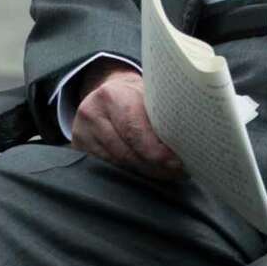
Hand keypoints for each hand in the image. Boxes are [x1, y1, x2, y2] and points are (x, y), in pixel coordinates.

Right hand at [70, 59, 182, 180]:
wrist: (103, 93)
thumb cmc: (131, 94)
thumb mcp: (143, 91)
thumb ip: (159, 110)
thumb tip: (188, 135)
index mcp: (111, 96)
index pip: (134, 130)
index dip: (156, 150)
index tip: (176, 161)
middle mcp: (91, 114)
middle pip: (126, 152)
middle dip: (155, 165)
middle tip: (179, 171)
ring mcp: (81, 135)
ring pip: (118, 164)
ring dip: (145, 172)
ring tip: (169, 173)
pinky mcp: (78, 151)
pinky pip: (108, 168)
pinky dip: (130, 173)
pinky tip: (147, 173)